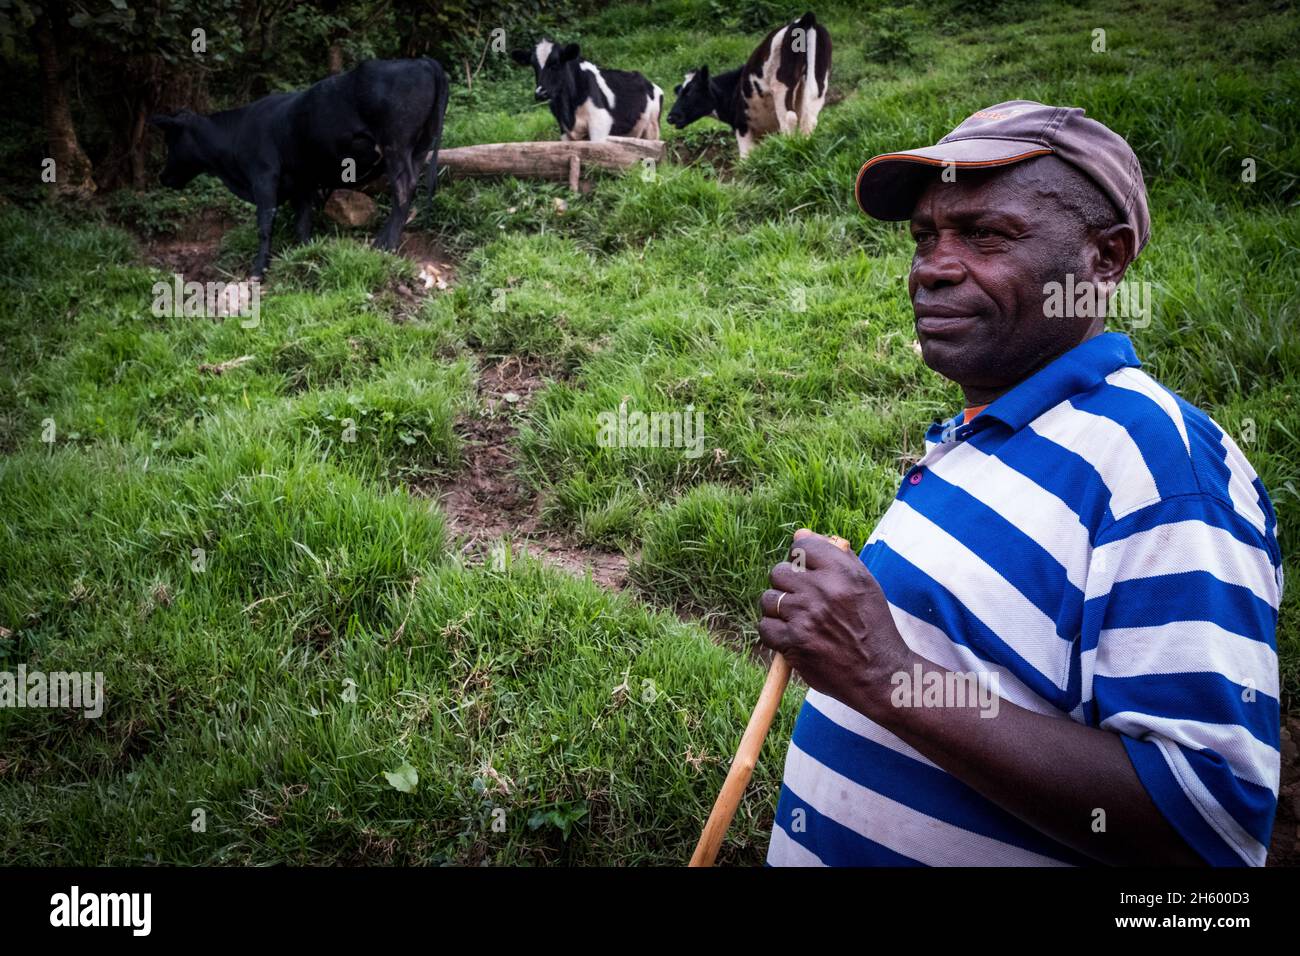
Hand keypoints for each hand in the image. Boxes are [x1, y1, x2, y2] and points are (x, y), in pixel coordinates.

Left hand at [757, 529, 909, 712]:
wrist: (879, 675)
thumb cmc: (872, 626)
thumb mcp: (865, 584)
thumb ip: (836, 556)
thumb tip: (800, 533)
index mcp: (842, 572)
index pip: (802, 546)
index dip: (800, 558)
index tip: (806, 572)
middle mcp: (822, 590)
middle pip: (779, 572)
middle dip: (787, 585)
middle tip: (804, 601)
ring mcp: (805, 617)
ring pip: (768, 599)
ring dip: (778, 609)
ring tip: (799, 621)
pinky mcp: (793, 642)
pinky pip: (765, 626)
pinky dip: (774, 632)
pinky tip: (792, 637)